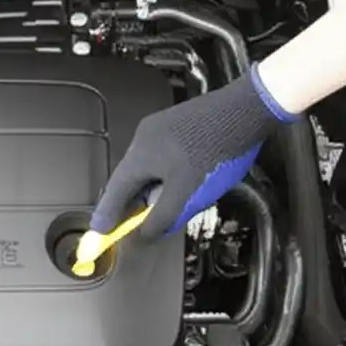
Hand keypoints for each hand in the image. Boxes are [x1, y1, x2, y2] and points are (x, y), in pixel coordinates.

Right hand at [90, 68, 296, 238]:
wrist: (246, 110)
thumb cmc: (214, 153)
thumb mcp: (187, 195)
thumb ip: (162, 218)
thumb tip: (145, 235)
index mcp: (139, 155)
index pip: (116, 191)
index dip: (108, 214)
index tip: (99, 231)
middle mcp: (143, 137)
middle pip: (132, 178)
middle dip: (136, 201)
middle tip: (140, 221)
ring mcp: (160, 126)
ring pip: (149, 166)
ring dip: (154, 187)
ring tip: (170, 202)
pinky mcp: (178, 122)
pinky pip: (163, 154)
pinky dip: (166, 173)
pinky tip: (184, 179)